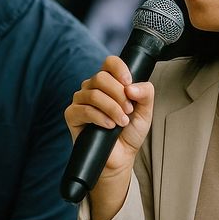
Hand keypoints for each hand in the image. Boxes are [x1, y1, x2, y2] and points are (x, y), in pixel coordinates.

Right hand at [65, 56, 155, 219]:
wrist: (121, 156)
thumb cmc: (130, 132)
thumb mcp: (145, 111)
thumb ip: (145, 93)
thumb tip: (131, 86)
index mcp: (110, 82)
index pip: (110, 62)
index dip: (119, 69)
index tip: (129, 83)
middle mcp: (93, 88)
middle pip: (101, 77)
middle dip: (118, 94)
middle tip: (129, 110)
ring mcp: (80, 101)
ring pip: (93, 94)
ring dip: (111, 108)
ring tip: (121, 122)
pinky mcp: (72, 115)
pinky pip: (83, 109)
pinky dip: (100, 117)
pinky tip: (109, 126)